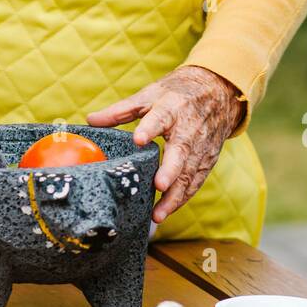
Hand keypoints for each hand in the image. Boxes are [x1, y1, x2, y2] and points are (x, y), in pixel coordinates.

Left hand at [88, 65, 243, 223]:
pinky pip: (196, 182)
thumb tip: (90, 120)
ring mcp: (201, 146)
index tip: (138, 139)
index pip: (160, 117)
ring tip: (158, 214)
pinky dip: (182, 198)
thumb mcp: (149, 95)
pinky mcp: (208, 159)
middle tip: (158, 186)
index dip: (149, 128)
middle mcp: (189, 128)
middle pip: (180, 151)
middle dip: (170, 170)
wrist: (216, 92)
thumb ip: (120, 111)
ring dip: (175, 195)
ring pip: (189, 173)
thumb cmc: (176, 95)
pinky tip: (167, 210)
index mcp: (172, 108)